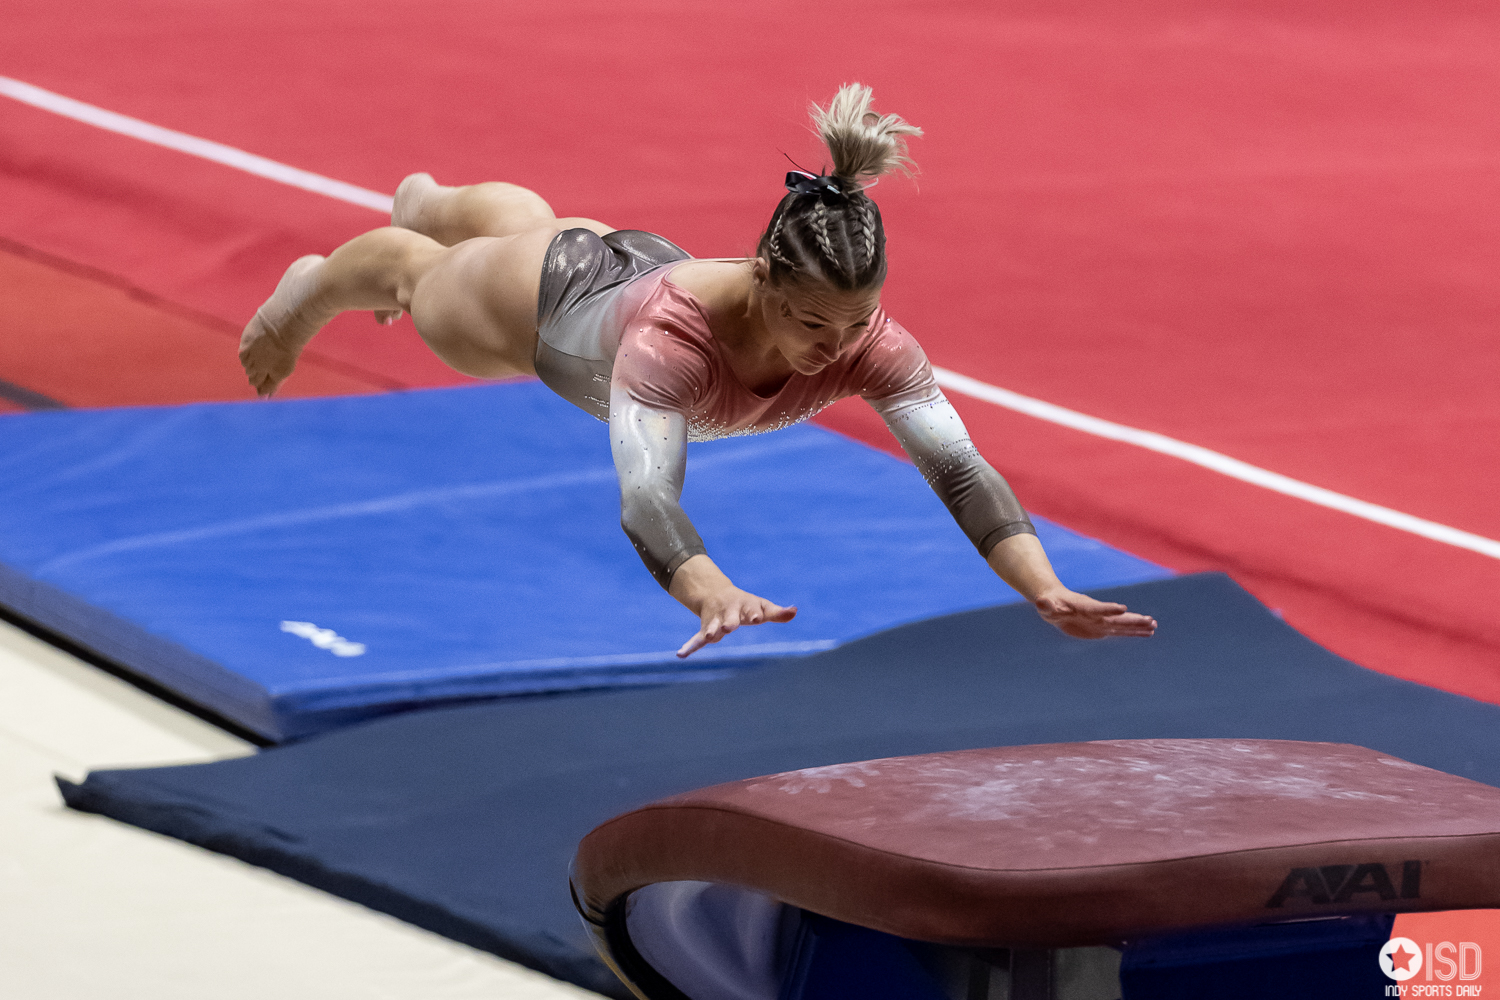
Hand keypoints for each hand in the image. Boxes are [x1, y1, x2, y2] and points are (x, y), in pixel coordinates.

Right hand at [669, 555, 796, 656]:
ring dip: (712, 631)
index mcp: (746, 606)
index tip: (756, 618)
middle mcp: (729, 612)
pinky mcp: (706, 629)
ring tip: (710, 636)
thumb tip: (794, 611)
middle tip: (730, 626)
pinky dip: (689, 646)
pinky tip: (681, 654)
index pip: (752, 610)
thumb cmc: (746, 604)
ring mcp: (716, 620)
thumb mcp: (762, 606)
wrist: (716, 594)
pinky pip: (696, 638)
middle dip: (730, 622)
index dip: (754, 614)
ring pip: (713, 626)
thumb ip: (777, 613)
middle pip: (730, 618)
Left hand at [1033, 587, 1156, 638]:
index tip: (1123, 608)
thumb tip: (1041, 602)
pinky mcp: (1102, 628)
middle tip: (1150, 620)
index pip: (1097, 608)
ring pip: (1122, 624)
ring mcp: (1101, 621)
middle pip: (1116, 618)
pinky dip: (1133, 632)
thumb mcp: (1045, 605)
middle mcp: (1096, 614)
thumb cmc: (1048, 604)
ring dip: (1137, 625)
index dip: (1108, 609)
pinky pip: (1120, 631)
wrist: (1055, 604)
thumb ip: (1045, 605)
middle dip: (1132, 619)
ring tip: (1154, 625)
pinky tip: (1148, 633)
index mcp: (1083, 607)